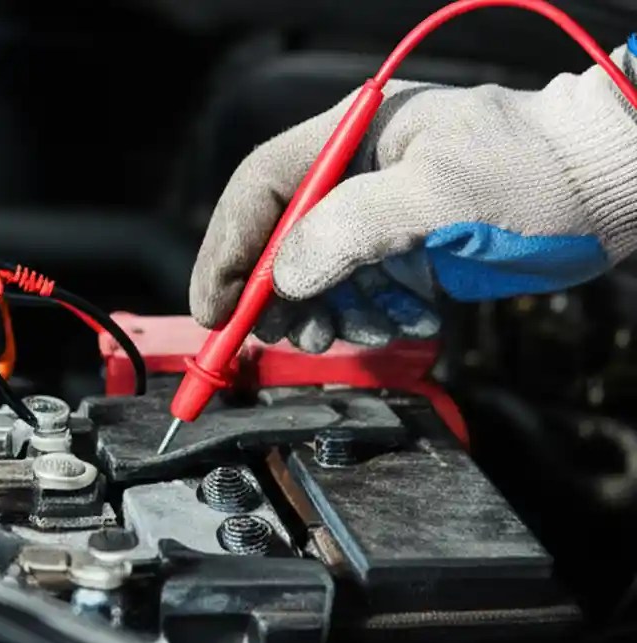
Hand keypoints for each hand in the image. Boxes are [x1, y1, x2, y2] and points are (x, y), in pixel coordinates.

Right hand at [191, 43, 636, 352]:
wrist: (610, 188)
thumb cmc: (536, 173)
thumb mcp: (440, 194)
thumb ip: (353, 228)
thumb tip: (288, 276)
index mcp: (351, 135)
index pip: (260, 188)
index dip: (229, 249)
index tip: (217, 307)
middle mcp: (356, 171)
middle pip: (280, 236)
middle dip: (280, 293)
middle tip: (293, 334)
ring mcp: (382, 211)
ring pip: (320, 272)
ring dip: (331, 313)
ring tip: (355, 333)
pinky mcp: (408, 247)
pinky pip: (365, 290)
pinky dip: (375, 316)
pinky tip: (409, 320)